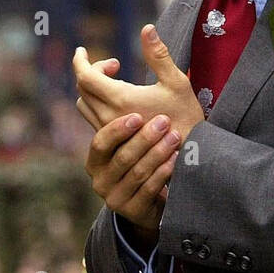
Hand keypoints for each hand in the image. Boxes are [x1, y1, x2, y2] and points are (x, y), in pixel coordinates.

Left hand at [74, 24, 203, 140]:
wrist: (190, 153)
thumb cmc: (186, 115)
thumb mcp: (177, 81)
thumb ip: (158, 54)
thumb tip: (147, 28)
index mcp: (121, 99)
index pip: (85, 76)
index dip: (80, 61)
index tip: (81, 50)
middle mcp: (109, 116)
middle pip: (83, 88)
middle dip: (93, 70)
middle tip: (116, 65)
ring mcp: (110, 131)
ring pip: (85, 104)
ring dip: (93, 88)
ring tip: (117, 81)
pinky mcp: (113, 142)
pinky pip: (93, 118)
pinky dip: (98, 102)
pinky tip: (119, 100)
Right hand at [84, 110, 179, 231]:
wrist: (159, 197)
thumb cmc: (149, 155)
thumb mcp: (137, 135)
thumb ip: (128, 108)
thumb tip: (123, 61)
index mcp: (97, 158)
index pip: (100, 142)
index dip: (117, 129)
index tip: (137, 116)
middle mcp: (100, 179)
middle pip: (121, 157)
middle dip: (144, 138)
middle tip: (164, 122)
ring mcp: (114, 198)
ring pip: (136, 173)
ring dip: (157, 153)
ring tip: (175, 137)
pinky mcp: (132, 211)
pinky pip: (148, 190)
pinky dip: (163, 173)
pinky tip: (176, 160)